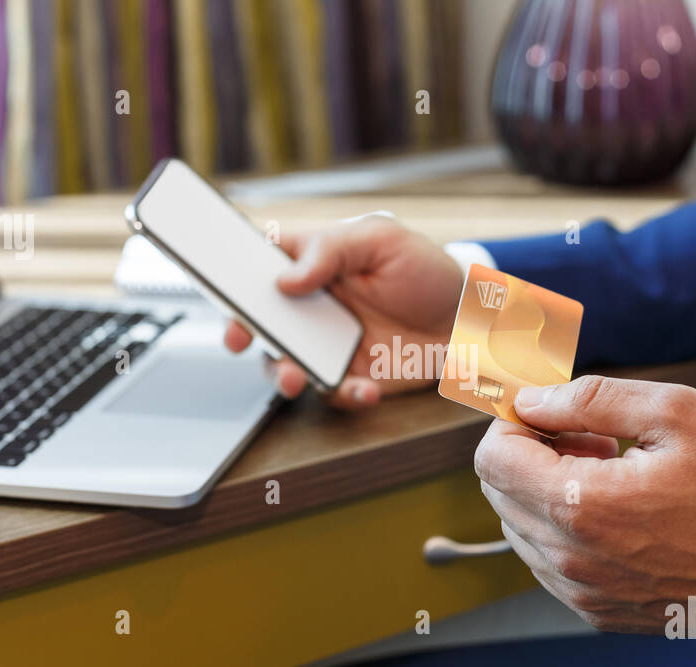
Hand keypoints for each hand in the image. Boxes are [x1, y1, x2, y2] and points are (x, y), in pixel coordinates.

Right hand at [223, 215, 463, 408]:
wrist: (470, 321)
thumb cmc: (425, 271)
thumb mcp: (383, 241)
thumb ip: (333, 250)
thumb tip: (286, 278)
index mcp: (312, 262)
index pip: (260, 263)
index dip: (234, 274)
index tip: (224, 287)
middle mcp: (310, 305)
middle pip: (259, 318)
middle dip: (243, 329)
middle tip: (241, 338)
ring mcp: (325, 344)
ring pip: (283, 362)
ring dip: (282, 372)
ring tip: (295, 377)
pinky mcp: (348, 376)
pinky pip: (331, 393)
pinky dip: (344, 395)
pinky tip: (365, 390)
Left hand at [473, 375, 695, 632]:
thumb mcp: (675, 413)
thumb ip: (590, 398)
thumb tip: (530, 400)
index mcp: (581, 504)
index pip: (491, 458)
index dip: (512, 424)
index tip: (549, 414)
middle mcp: (568, 556)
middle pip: (498, 491)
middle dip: (532, 454)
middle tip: (592, 440)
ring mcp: (578, 590)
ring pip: (519, 527)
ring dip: (548, 493)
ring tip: (611, 476)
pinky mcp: (593, 610)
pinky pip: (547, 561)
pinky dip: (565, 530)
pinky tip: (617, 513)